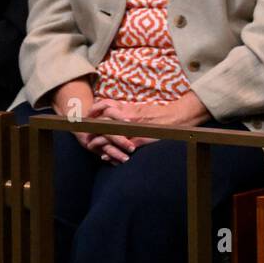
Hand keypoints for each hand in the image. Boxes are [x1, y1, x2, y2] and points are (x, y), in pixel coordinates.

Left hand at [83, 93, 212, 164]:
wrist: (180, 116)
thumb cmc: (162, 113)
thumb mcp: (143, 108)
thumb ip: (129, 111)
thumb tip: (115, 114)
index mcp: (130, 108)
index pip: (106, 105)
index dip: (94, 110)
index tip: (88, 116)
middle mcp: (129, 117)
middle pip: (104, 119)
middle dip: (91, 127)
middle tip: (83, 133)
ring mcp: (134, 128)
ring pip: (110, 133)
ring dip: (98, 140)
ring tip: (90, 145)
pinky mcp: (141, 139)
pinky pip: (123, 146)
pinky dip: (112, 152)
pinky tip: (106, 157)